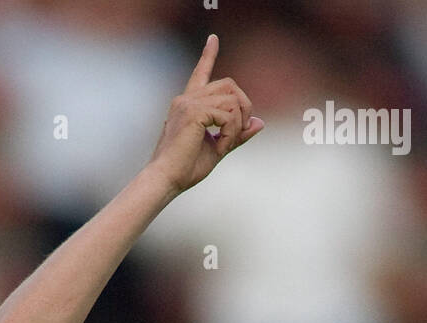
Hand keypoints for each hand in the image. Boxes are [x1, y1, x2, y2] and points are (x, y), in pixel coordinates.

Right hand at [148, 34, 263, 194]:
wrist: (166, 180)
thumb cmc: (185, 169)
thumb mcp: (217, 149)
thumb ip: (237, 134)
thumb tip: (260, 123)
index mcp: (188, 104)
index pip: (201, 72)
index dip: (208, 55)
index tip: (213, 39)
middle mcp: (187, 98)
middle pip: (229, 85)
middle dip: (244, 107)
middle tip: (241, 131)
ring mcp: (189, 103)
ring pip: (232, 100)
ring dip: (237, 125)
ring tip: (226, 145)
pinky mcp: (194, 112)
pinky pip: (228, 115)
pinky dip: (231, 133)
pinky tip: (221, 147)